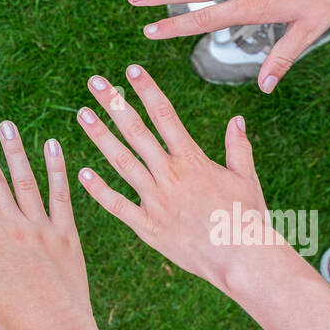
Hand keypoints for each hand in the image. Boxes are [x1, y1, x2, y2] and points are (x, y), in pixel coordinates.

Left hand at [74, 65, 281, 294]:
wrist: (243, 260)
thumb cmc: (247, 219)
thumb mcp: (246, 178)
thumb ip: (238, 147)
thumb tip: (237, 119)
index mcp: (192, 160)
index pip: (165, 115)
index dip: (147, 90)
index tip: (130, 69)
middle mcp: (170, 175)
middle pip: (136, 131)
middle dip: (114, 104)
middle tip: (94, 82)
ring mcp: (156, 200)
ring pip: (122, 161)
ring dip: (100, 136)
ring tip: (81, 114)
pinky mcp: (148, 227)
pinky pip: (117, 205)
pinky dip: (98, 189)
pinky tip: (81, 172)